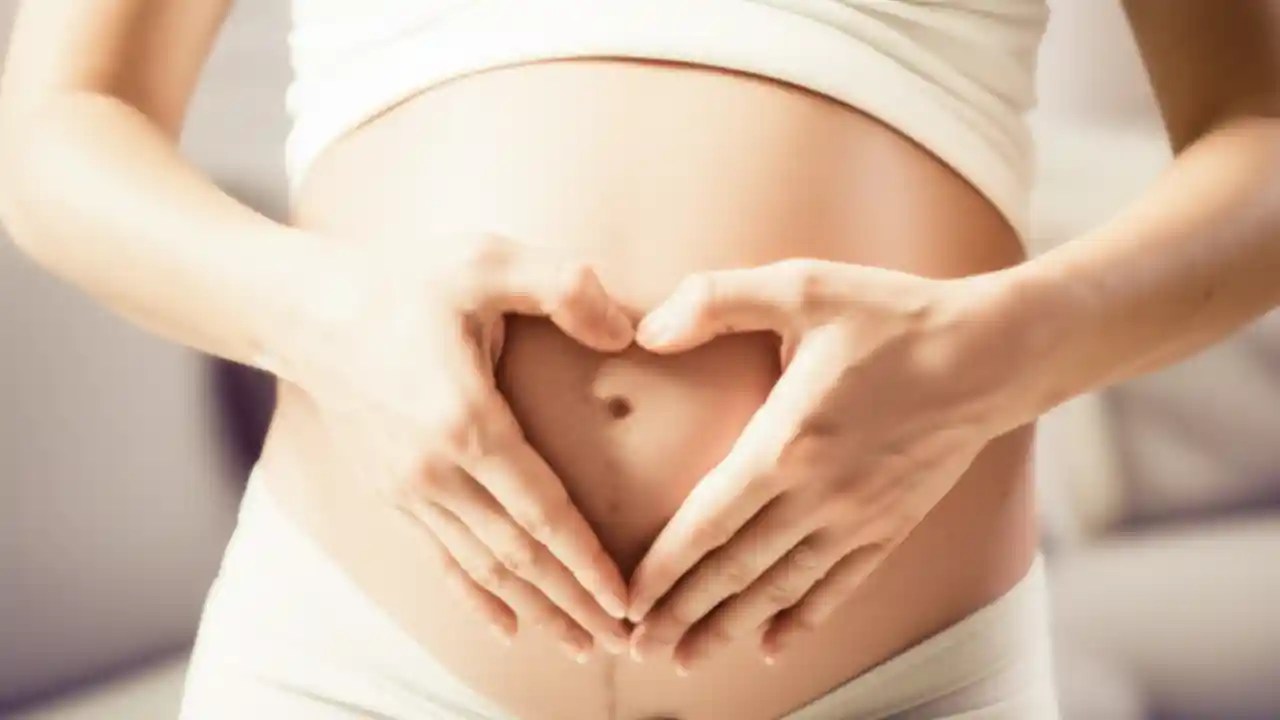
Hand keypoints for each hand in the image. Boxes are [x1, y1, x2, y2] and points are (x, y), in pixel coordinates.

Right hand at [282, 233, 634, 660]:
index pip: (540, 508)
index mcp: (464, 421)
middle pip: (516, 555)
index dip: (585, 559)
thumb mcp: (486, 261)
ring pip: (483, 568)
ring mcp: (409, 490)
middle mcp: (434, 471)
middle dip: (572, 601)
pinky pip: (441, 558)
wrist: (306, 311)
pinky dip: (476, 598)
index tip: (625, 597)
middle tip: (623, 638)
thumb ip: (561, 287)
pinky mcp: (393, 493)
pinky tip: (507, 626)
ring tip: (580, 643)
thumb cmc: (403, 282)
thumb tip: (625, 331)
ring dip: (535, 610)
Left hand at [623, 258, 1022, 671]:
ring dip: (730, 626)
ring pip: (782, 589)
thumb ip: (717, 301)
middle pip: (737, 569)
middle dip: (683, 613)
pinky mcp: (891, 525)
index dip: (665, 567)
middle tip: (640, 649)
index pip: (709, 521)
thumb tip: (646, 332)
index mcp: (788, 442)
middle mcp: (820, 495)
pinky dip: (802, 620)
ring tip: (688, 657)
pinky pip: (839, 586)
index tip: (627, 600)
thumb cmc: (892, 315)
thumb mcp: (802, 286)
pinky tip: (772, 648)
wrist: (991, 352)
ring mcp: (858, 518)